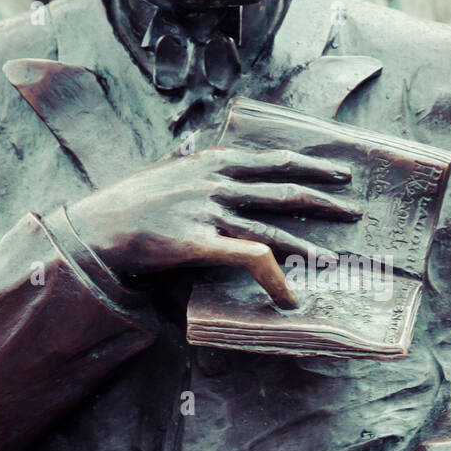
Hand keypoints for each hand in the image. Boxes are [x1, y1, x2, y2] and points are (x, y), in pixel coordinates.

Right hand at [67, 146, 359, 306]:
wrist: (96, 224)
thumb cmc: (129, 201)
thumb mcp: (166, 170)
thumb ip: (193, 164)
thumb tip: (203, 154)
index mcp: (213, 160)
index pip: (275, 159)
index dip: (313, 164)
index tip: (341, 170)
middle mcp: (217, 183)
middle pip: (285, 191)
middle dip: (325, 201)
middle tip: (354, 211)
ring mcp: (210, 213)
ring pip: (274, 229)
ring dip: (309, 246)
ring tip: (335, 259)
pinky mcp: (199, 244)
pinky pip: (249, 260)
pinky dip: (276, 278)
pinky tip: (291, 296)